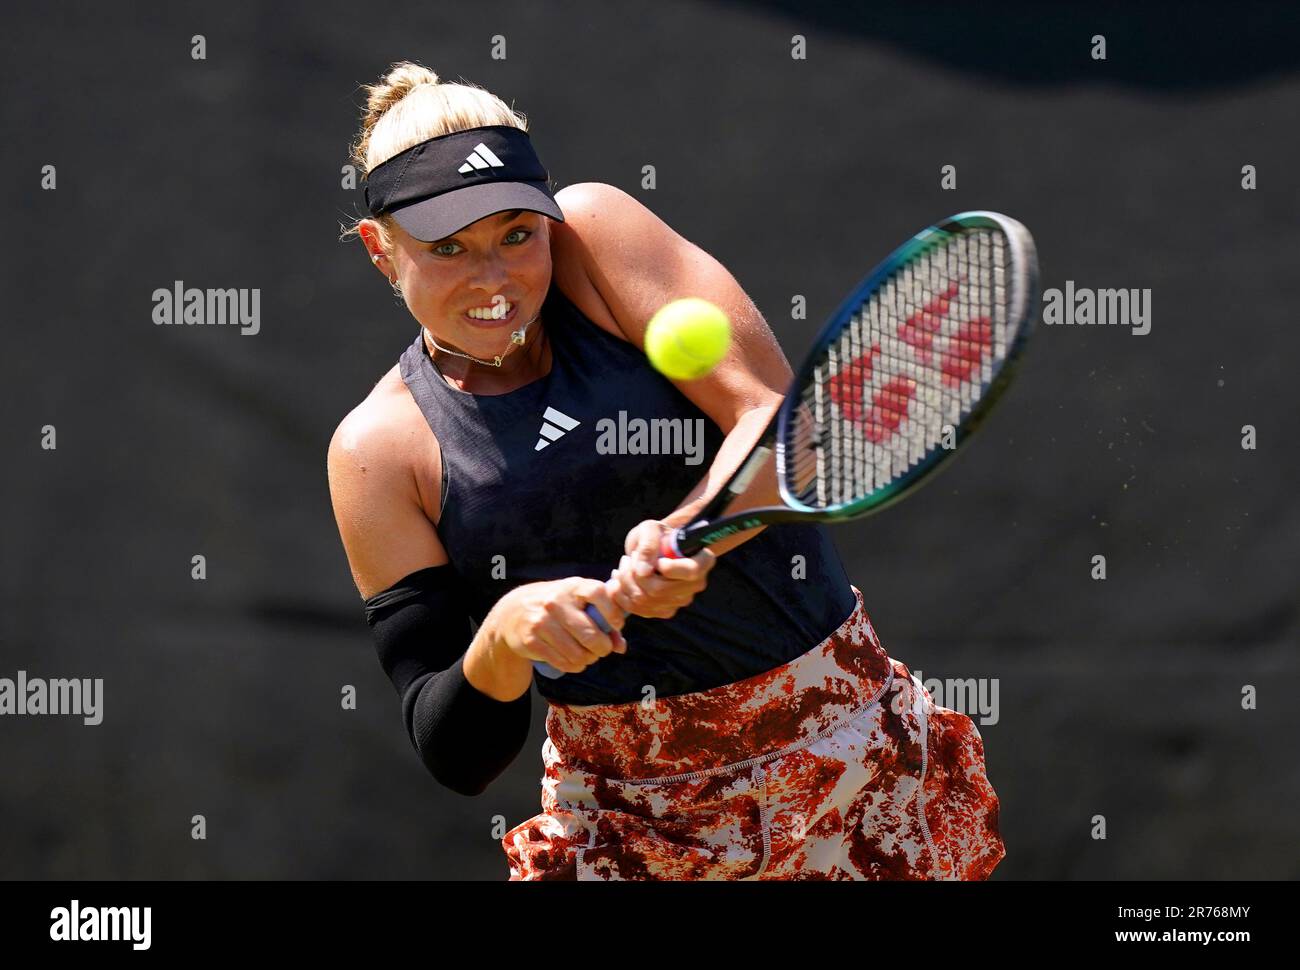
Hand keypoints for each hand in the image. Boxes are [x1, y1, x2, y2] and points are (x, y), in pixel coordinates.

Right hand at [491, 578, 627, 674]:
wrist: (513, 613)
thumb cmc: (557, 607)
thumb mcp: (578, 603)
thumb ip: (604, 619)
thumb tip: (620, 647)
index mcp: (572, 587)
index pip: (599, 594)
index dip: (613, 613)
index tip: (616, 625)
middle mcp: (556, 602)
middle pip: (590, 635)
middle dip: (602, 648)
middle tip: (601, 649)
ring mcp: (542, 622)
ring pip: (578, 654)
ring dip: (588, 660)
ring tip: (587, 656)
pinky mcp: (531, 641)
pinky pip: (562, 663)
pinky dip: (573, 666)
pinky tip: (574, 662)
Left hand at [608, 519, 716, 619]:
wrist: (653, 549)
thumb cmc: (656, 535)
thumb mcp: (651, 529)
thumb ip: (648, 545)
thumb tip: (643, 571)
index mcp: (701, 560)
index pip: (690, 571)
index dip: (671, 568)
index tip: (658, 561)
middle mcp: (694, 584)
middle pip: (659, 590)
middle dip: (634, 574)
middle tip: (628, 558)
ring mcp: (679, 601)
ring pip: (645, 600)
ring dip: (625, 582)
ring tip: (623, 566)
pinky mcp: (663, 610)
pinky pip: (637, 609)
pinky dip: (621, 594)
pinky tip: (618, 580)